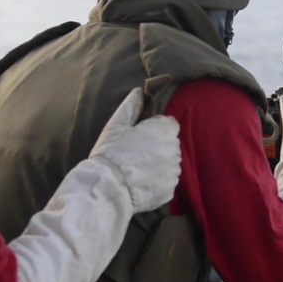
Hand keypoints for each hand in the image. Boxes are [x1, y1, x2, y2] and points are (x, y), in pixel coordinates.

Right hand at [89, 88, 181, 211]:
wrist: (108, 188)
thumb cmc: (111, 153)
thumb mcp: (116, 125)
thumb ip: (131, 105)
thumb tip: (139, 91)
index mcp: (164, 131)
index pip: (169, 124)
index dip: (155, 128)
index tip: (141, 135)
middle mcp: (174, 150)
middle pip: (170, 144)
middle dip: (158, 146)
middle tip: (136, 153)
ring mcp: (173, 172)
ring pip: (170, 163)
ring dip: (159, 164)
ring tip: (138, 169)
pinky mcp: (170, 190)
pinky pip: (167, 181)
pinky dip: (158, 181)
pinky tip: (141, 182)